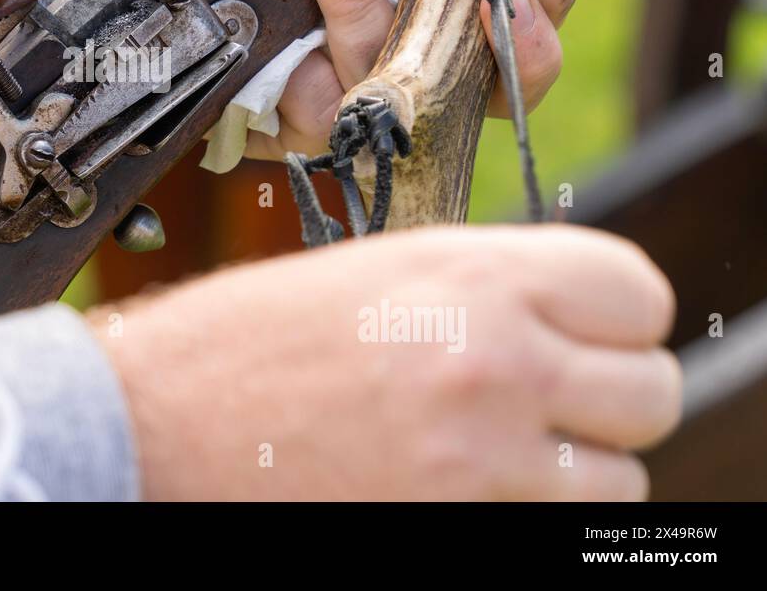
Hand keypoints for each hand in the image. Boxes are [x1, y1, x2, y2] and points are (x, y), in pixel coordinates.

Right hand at [89, 224, 680, 500]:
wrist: (151, 421)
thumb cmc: (236, 343)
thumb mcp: (367, 275)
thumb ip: (474, 289)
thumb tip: (552, 320)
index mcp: (467, 274)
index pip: (635, 290)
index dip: (617, 316)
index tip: (589, 333)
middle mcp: (493, 360)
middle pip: (649, 391)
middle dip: (610, 400)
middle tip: (553, 402)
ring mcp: (479, 458)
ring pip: (618, 480)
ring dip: (574, 470)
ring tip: (501, 453)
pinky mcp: (458, 525)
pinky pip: (551, 528)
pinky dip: (525, 511)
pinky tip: (462, 486)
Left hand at [247, 0, 576, 158]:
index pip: (536, 2)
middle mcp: (425, 58)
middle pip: (508, 82)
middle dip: (511, 38)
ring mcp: (370, 101)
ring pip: (403, 91)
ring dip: (369, 16)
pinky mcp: (307, 128)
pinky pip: (324, 115)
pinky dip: (303, 71)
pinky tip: (283, 39)